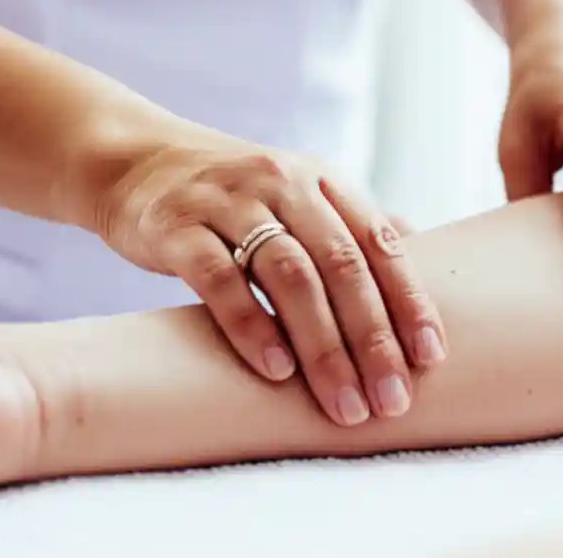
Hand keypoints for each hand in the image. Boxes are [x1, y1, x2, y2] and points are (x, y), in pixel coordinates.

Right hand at [88, 130, 446, 426]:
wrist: (132, 161)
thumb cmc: (229, 196)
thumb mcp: (294, 195)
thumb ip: (351, 226)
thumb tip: (425, 261)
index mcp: (320, 180)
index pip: (378, 242)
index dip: (409, 300)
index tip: (430, 358)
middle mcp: (282, 183)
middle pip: (341, 264)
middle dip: (372, 338)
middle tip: (390, 400)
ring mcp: (228, 202)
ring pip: (289, 275)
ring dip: (322, 346)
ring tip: (343, 401)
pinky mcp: (177, 227)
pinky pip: (219, 279)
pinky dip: (252, 325)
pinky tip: (276, 369)